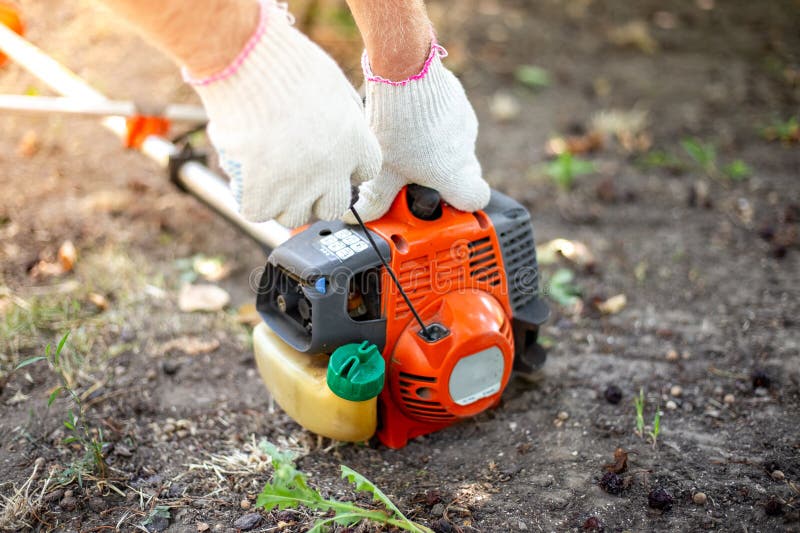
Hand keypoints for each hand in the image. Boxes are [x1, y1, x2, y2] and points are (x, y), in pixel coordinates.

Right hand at [189, 1, 380, 227]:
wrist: (246, 64)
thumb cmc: (286, 65)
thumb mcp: (334, 84)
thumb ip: (347, 114)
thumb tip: (349, 126)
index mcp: (356, 143)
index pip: (364, 173)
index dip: (345, 168)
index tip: (328, 160)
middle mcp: (332, 171)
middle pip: (333, 205)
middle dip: (316, 194)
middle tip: (295, 174)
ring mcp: (298, 187)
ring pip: (295, 216)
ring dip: (282, 201)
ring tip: (266, 174)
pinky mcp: (263, 195)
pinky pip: (258, 213)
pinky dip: (249, 198)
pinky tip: (244, 176)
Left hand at [343, 44, 489, 223]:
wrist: (404, 72)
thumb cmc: (397, 126)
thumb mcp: (382, 171)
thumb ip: (375, 199)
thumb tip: (359, 217)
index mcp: (454, 174)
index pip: (476, 200)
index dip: (462, 206)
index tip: (440, 203)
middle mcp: (466, 151)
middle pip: (464, 175)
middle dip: (442, 179)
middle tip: (413, 176)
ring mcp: (465, 124)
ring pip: (455, 147)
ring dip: (436, 150)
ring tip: (404, 142)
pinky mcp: (457, 101)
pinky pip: (449, 121)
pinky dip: (433, 125)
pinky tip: (407, 119)